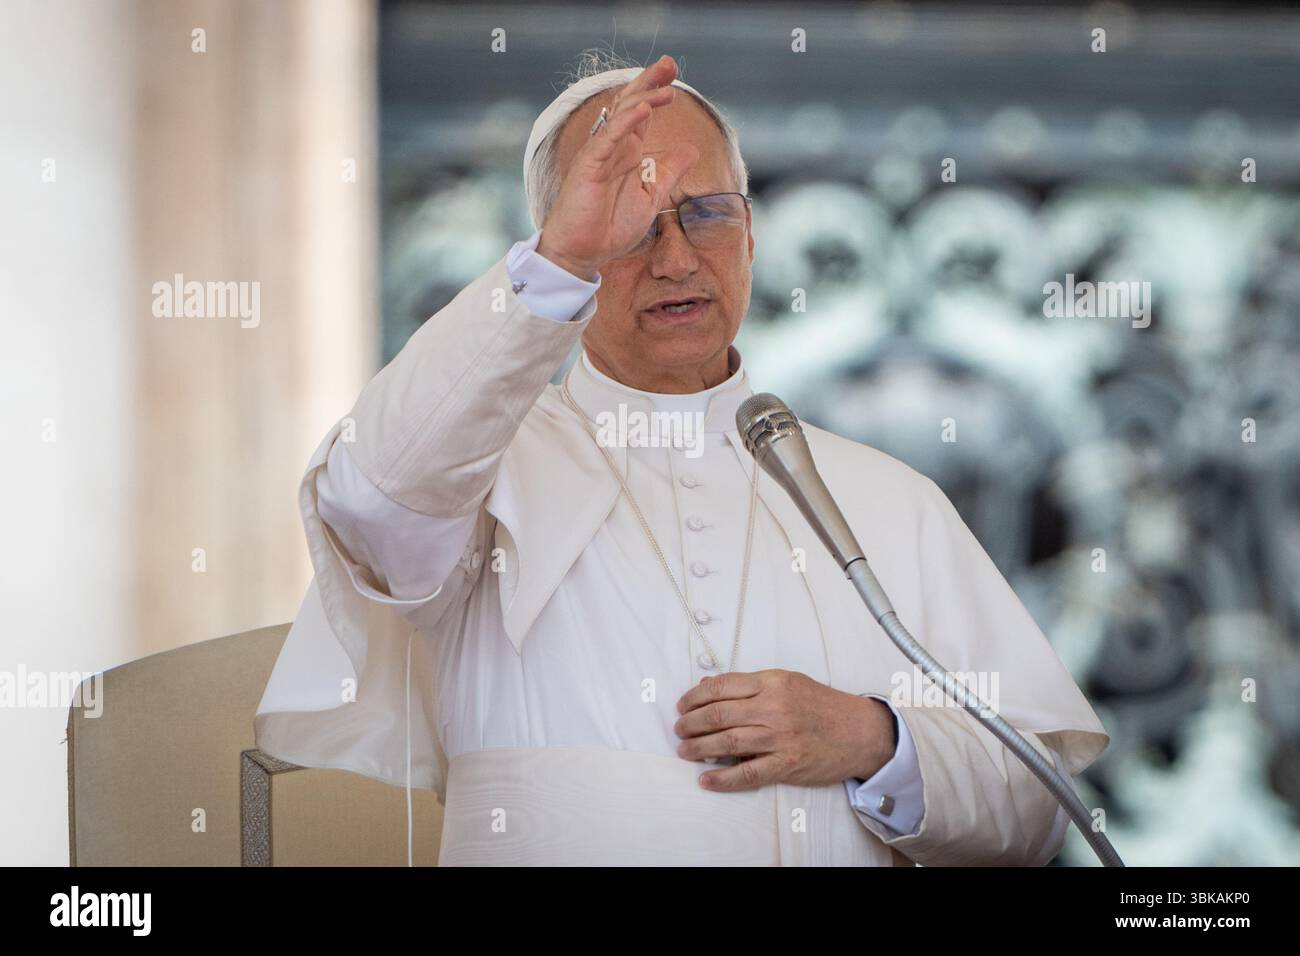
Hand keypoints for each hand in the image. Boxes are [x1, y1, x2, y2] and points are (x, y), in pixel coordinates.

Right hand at [536, 54, 699, 278]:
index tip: (674, 74)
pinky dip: (625, 124)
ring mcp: (600, 155)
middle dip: (650, 82)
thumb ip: (670, 171)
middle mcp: (613, 147)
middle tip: (670, 62)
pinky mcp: (589, 167)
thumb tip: (693, 149)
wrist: (584, 252)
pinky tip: (642, 110)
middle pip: (631, 104)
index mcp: (628, 152)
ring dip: (643, 99)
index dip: (657, 90)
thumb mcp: (651, 195)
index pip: (642, 112)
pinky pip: (608, 140)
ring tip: (666, 87)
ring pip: (621, 116)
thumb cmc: (611, 226)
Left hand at [674, 670, 896, 791]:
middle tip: (679, 729)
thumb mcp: (788, 682)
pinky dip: (722, 778)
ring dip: (698, 748)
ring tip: (685, 751)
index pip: (722, 686)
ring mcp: (779, 737)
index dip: (695, 697)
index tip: (683, 705)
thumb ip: (749, 685)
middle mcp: (774, 707)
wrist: (859, 732)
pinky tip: (706, 779)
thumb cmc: (823, 705)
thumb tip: (708, 686)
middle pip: (718, 714)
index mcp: (773, 682)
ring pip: (726, 742)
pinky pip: (747, 773)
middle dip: (690, 723)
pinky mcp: (786, 764)